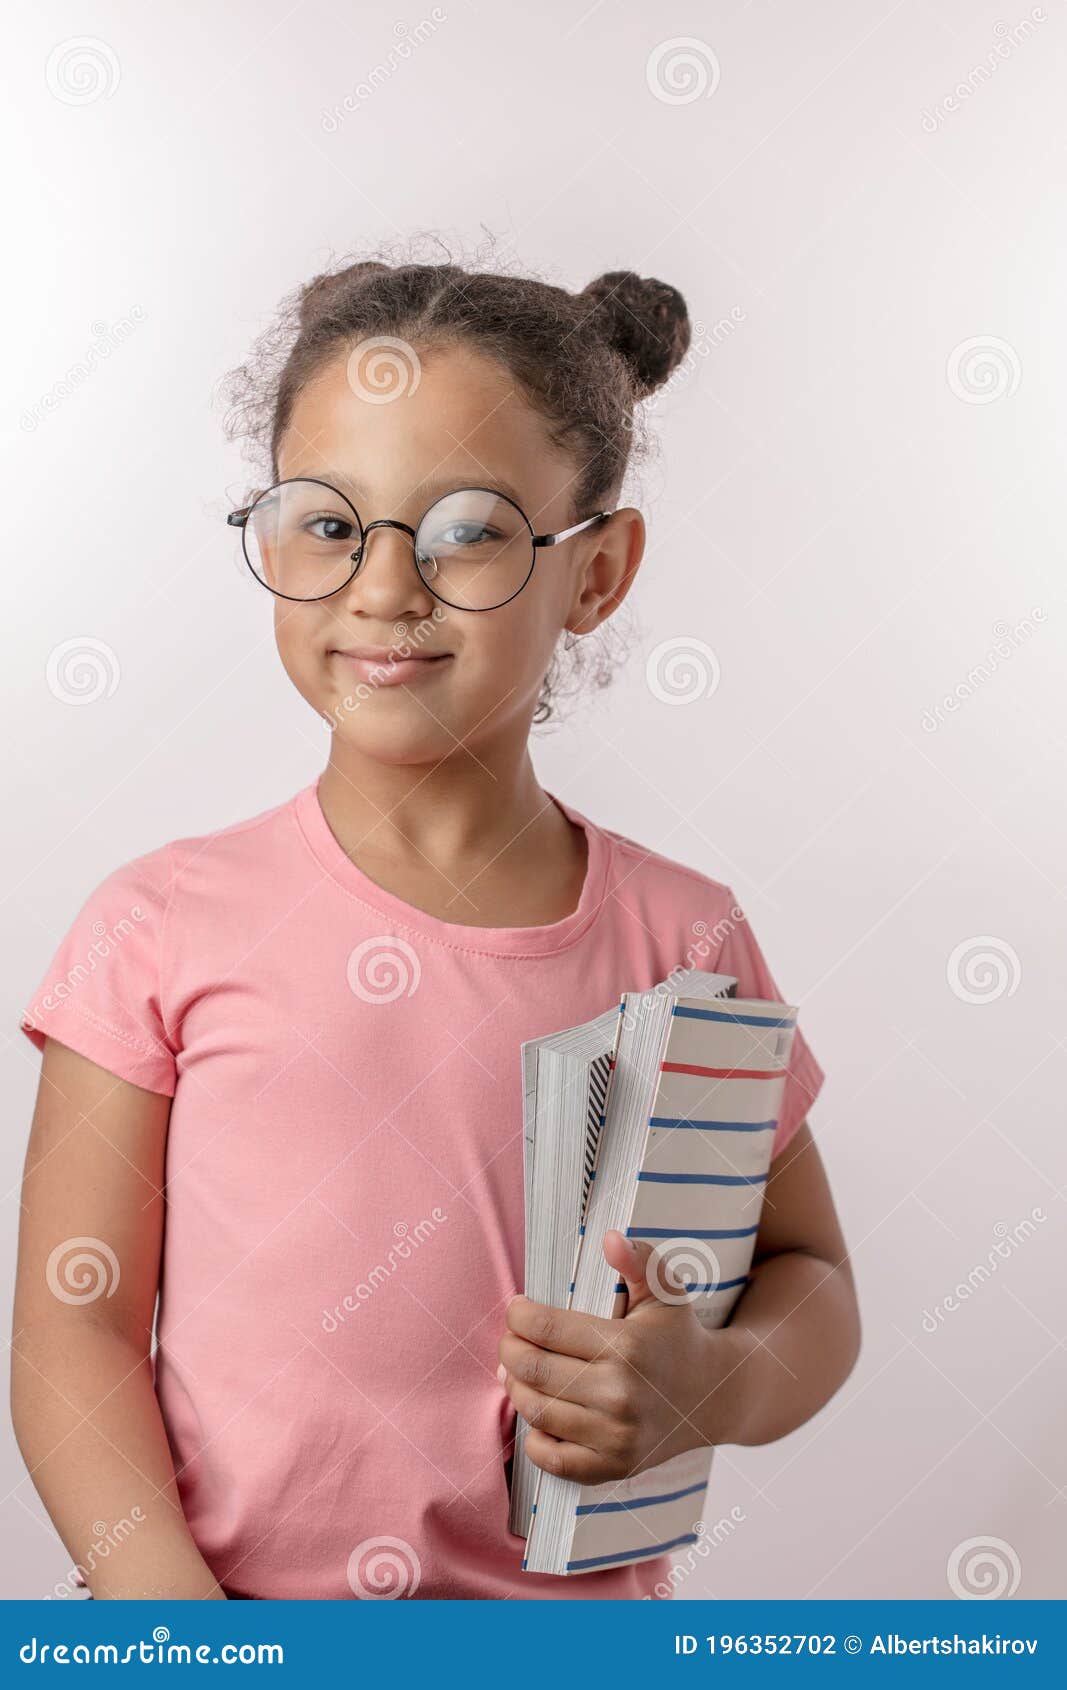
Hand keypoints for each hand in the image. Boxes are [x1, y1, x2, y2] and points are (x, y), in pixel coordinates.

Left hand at [498, 1230, 747, 1485]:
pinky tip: (538, 1410)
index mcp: (626, 1347)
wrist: (712, 1396)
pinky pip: (552, 1459)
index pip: (545, 1329)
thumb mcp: (665, 1290)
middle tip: (510, 1338)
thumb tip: (609, 1238)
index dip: (518, 1315)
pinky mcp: (613, 1467)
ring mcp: (616, 1436)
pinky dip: (533, 1436)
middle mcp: (620, 1396)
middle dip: (509, 1349)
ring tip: (517, 1369)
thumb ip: (638, 1260)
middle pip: (533, 1370)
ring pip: (536, 1411)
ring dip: (515, 1387)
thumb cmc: (678, 1336)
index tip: (516, 1307)